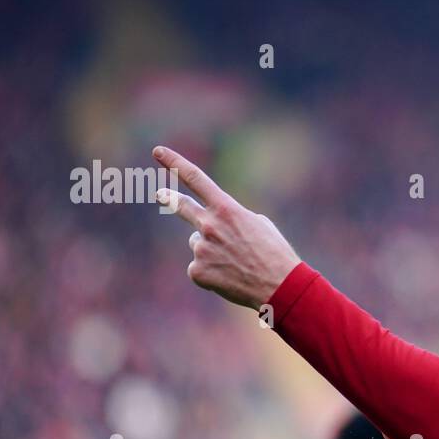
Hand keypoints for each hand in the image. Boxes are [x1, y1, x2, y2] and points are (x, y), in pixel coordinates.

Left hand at [152, 146, 300, 310]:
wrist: (280, 287)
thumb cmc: (275, 254)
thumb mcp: (259, 225)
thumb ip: (233, 219)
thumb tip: (217, 226)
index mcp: (226, 209)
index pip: (194, 178)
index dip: (174, 163)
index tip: (158, 152)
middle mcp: (209, 225)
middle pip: (181, 206)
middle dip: (169, 198)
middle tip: (160, 194)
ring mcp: (201, 249)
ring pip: (198, 244)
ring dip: (212, 250)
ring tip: (236, 263)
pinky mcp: (197, 271)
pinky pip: (198, 267)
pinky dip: (211, 272)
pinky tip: (230, 277)